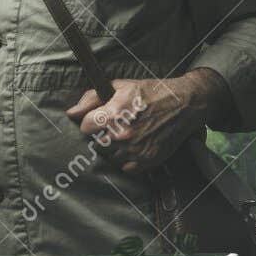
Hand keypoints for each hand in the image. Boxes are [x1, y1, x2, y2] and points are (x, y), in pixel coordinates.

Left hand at [65, 69, 230, 172]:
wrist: (184, 104)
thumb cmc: (151, 92)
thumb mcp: (121, 87)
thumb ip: (92, 99)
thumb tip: (71, 113)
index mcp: (113, 114)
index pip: (85, 127)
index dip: (91, 122)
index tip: (100, 119)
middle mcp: (122, 134)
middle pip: (96, 144)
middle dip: (102, 135)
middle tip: (116, 127)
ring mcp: (134, 150)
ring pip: (109, 157)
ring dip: (114, 149)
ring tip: (127, 135)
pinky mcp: (147, 161)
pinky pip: (125, 168)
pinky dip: (127, 160)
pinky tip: (135, 146)